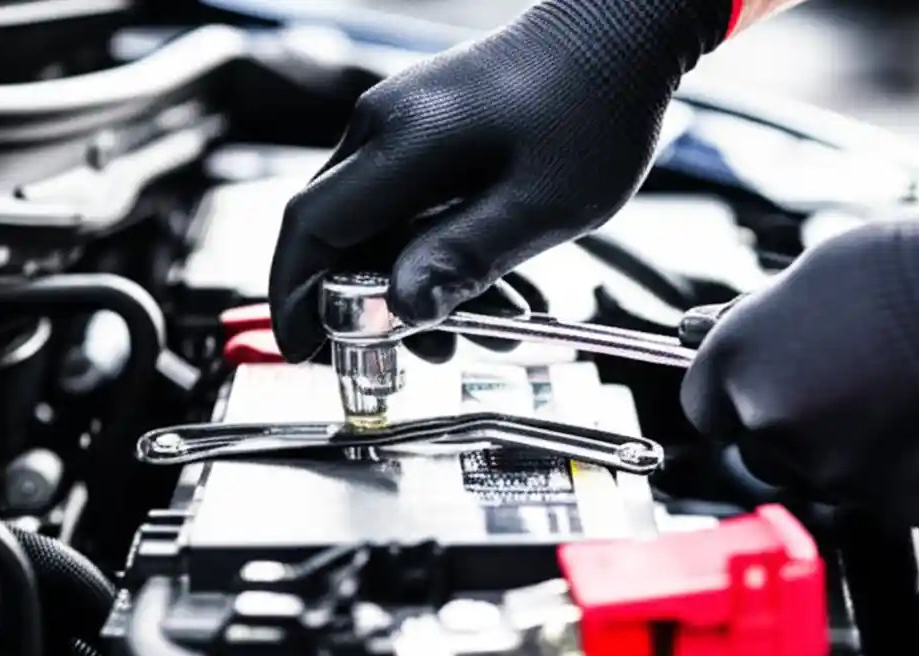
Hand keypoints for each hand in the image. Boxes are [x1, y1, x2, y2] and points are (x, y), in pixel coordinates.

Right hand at [269, 0, 731, 361]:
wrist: (622, 36)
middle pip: (337, 232)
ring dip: (416, 284)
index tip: (305, 350)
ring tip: (481, 330)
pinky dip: (437, 251)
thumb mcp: (540, 204)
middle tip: (410, 355)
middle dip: (364, 305)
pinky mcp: (429, 130)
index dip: (296, 296)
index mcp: (401, 141)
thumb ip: (464, 255)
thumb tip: (403, 306)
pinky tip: (492, 287)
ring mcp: (404, 124)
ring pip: (379, 226)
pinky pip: (410, 204)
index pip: (311, 226)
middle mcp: (385, 127)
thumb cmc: (595, 106)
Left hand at [681, 196, 918, 525]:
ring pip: (823, 476)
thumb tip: (717, 334)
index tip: (757, 387)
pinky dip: (901, 470)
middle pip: (760, 447)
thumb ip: (760, 323)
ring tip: (896, 394)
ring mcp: (836, 472)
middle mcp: (775, 426)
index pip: (704, 406)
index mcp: (740, 365)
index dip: (734, 396)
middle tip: (842, 383)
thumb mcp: (816, 275)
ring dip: (847, 447)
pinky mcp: (898, 505)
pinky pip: (883, 496)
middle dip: (790, 423)